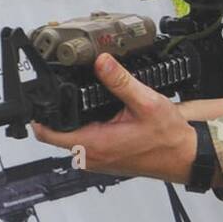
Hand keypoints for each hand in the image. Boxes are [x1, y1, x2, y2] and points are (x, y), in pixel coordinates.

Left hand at [31, 53, 195, 182]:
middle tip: (65, 90)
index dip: (38, 114)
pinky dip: (87, 126)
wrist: (184, 156)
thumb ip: (120, 81)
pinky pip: (85, 141)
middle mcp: (91, 156)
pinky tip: (101, 114)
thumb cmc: (168, 138)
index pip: (47, 134)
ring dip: (73, 119)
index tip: (40, 98)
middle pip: (56, 133)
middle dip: (57, 112)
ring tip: (85, 99)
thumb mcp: (146, 102)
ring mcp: (97, 160)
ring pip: (70, 137)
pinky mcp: (105, 159)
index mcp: (95, 144)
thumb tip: (102, 61)